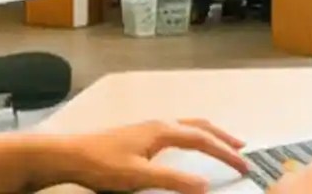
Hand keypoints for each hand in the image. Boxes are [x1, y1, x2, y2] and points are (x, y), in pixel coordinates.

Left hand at [49, 119, 246, 193]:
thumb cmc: (102, 165)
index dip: (225, 153)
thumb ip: (172, 181)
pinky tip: (187, 145)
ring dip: (208, 134)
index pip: (204, 140)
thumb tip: (204, 186)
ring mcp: (149, 127)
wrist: (68, 155)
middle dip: (223, 137)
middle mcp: (160, 124)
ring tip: (221, 143)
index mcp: (164, 131)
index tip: (244, 165)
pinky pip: (177, 130)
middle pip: (200, 126)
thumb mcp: (139, 177)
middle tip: (242, 149)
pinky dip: (193, 135)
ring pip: (188, 125)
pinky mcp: (140, 134)